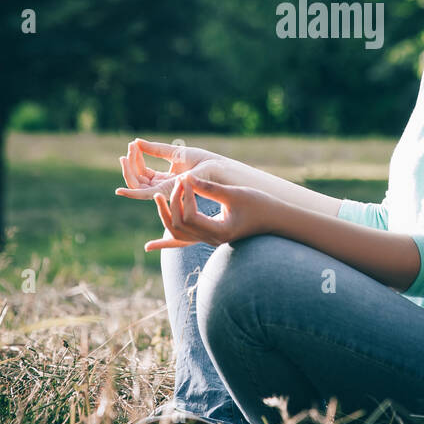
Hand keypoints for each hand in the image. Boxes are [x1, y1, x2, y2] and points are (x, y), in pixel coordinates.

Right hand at [116, 138, 223, 198]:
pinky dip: (131, 194)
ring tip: (125, 155)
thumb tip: (136, 142)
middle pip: (137, 178)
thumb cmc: (203, 162)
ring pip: (137, 185)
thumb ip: (155, 149)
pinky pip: (144, 196)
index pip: (142, 171)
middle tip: (128, 149)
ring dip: (128, 171)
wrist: (219, 169)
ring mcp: (164, 191)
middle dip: (130, 164)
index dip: (135, 158)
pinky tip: (119, 190)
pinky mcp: (167, 192)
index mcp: (165, 179)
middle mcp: (163, 187)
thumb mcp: (175, 152)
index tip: (132, 144)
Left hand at [146, 174, 273, 251]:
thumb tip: (185, 178)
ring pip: (178, 234)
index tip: (187, 179)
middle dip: (173, 203)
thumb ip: (209, 188)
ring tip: (159, 197)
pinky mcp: (208, 235)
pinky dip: (166, 239)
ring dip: (166, 216)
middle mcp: (211, 240)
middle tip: (177, 182)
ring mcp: (209, 240)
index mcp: (219, 232)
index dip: (185, 197)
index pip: (190, 217)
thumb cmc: (259, 205)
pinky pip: (183, 240)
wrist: (274, 220)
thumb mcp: (235, 194)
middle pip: (179, 226)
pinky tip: (149, 245)